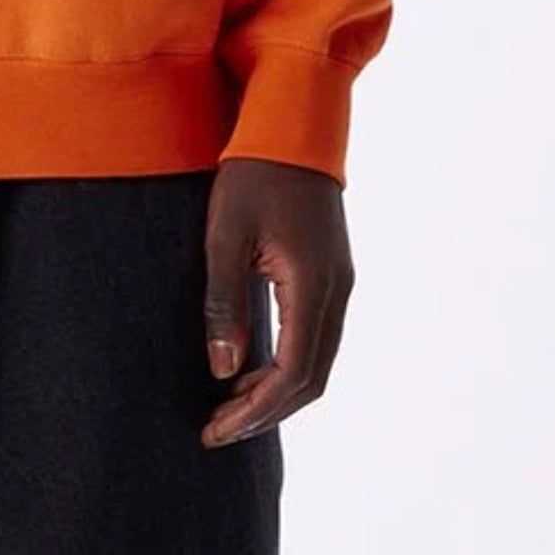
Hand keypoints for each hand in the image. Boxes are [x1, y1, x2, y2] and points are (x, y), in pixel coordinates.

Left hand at [200, 157, 354, 447]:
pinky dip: (288, 364)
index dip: (255, 411)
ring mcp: (339, 282)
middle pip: (310, 379)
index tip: (216, 429)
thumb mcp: (225, 234)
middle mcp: (336, 292)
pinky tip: (253, 366)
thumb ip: (223, 301)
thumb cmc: (254, 173)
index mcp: (312, 286)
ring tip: (230, 406)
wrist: (293, 125)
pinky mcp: (331, 272)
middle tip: (218, 429)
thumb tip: (222, 369)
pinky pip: (316, 337)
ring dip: (278, 392)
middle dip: (265, 412)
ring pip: (317, 361)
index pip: (292, 374)